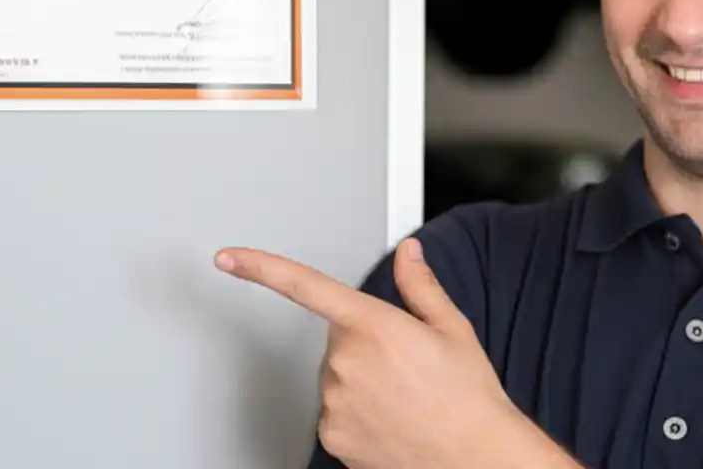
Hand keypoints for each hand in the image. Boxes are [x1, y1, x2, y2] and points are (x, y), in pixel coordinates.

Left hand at [214, 238, 545, 468]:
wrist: (474, 459)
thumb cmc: (467, 398)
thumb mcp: (452, 329)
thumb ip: (420, 286)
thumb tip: (409, 253)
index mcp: (374, 325)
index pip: (304, 286)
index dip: (260, 268)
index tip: (228, 257)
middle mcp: (346, 362)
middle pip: (337, 339)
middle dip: (364, 344)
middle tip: (405, 365)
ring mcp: (335, 402)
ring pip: (336, 378)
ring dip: (360, 381)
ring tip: (404, 396)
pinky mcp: (331, 436)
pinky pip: (335, 412)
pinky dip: (357, 413)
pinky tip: (390, 419)